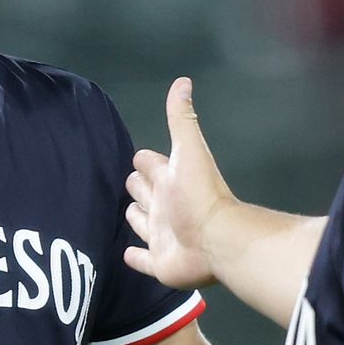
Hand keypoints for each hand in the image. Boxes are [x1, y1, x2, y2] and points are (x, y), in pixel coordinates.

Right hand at [123, 77, 233, 289]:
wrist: (217, 240)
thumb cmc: (201, 194)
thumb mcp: (189, 150)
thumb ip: (182, 118)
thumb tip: (183, 81)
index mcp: (171, 181)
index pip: (152, 166)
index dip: (145, 161)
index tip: (138, 158)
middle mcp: (166, 207)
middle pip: (143, 193)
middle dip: (136, 187)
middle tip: (129, 184)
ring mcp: (162, 236)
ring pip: (142, 224)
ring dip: (135, 218)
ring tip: (126, 213)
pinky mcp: (159, 262)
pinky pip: (143, 260)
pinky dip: (135, 257)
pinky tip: (127, 253)